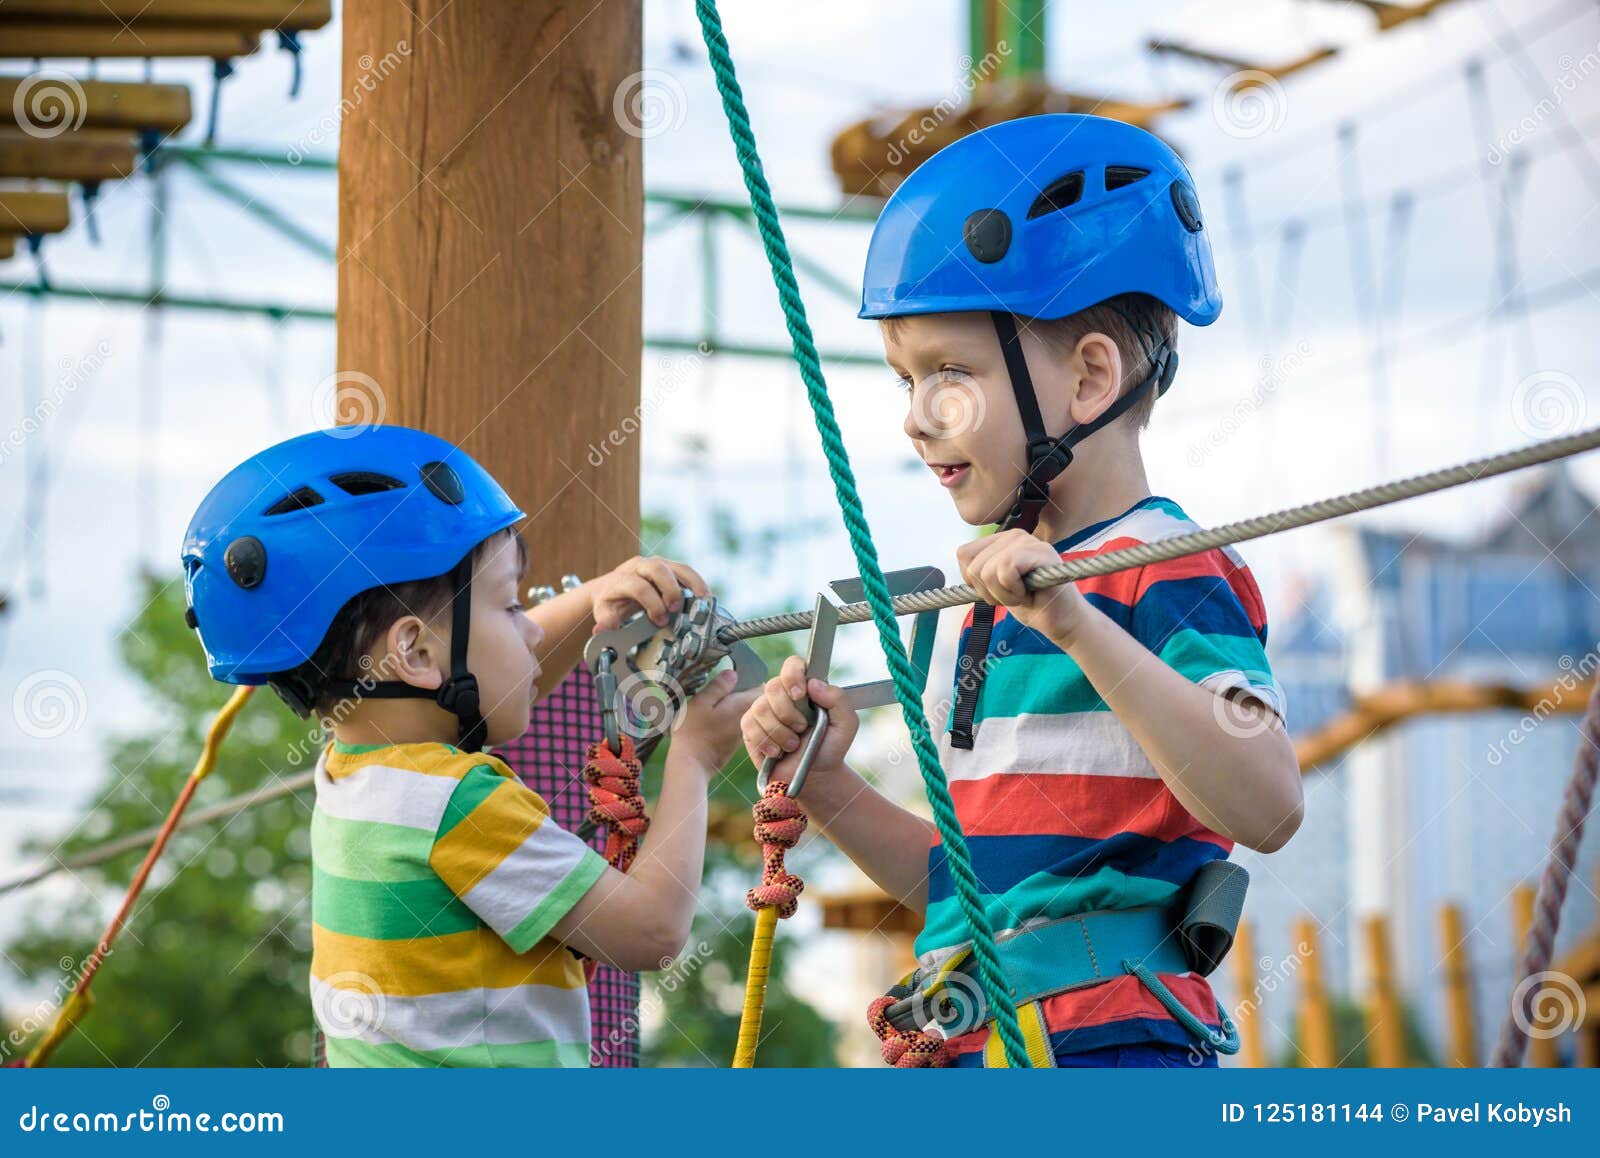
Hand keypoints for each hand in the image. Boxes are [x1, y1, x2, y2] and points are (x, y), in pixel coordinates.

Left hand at [590, 555, 710, 631]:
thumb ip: (605, 621)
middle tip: (675, 609)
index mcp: (622, 579)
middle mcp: (639, 567)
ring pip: (676, 566)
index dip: (651, 603)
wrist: (611, 587)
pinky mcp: (669, 568)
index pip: (638, 586)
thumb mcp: (604, 612)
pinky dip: (697, 582)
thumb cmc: (610, 602)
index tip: (659, 620)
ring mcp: (656, 565)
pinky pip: (686, 571)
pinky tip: (706, 596)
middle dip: (669, 589)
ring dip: (691, 582)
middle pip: (657, 568)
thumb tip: (602, 631)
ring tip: (703, 600)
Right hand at [672, 669, 759, 770]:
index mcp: (741, 706)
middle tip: (729, 688)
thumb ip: (718, 687)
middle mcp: (747, 719)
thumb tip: (733, 673)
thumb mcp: (700, 702)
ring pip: (749, 714)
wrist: (692, 765)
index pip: (761, 687)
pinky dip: (733, 720)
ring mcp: (742, 733)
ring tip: (721, 703)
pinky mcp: (735, 743)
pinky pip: (741, 725)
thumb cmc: (693, 731)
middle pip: (756, 701)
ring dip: (740, 707)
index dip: (754, 679)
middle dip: (748, 693)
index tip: (740, 677)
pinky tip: (717, 720)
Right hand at [741, 655, 860, 786]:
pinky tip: (777, 752)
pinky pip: (750, 726)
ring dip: (780, 733)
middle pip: (773, 687)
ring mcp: (764, 709)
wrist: (814, 777)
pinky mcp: (750, 727)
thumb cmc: (829, 748)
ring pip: (761, 709)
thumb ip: (838, 700)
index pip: (793, 664)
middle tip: (801, 729)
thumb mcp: (846, 725)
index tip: (799, 695)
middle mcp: (782, 695)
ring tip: (793, 745)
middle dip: (788, 713)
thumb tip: (813, 683)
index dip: (793, 675)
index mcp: (805, 687)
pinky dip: (766, 742)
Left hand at [957, 528, 1093, 646]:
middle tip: (1014, 595)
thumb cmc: (1031, 603)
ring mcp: (1029, 541)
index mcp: (1001, 541)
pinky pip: (1006, 570)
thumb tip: (963, 563)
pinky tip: (1030, 592)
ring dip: (1003, 594)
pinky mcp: (1042, 552)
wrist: (1061, 620)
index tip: (996, 590)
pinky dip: (1013, 591)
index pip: (964, 554)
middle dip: (990, 592)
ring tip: (1023, 594)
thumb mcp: (995, 587)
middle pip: (973, 567)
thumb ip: (980, 572)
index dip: (973, 581)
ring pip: (988, 571)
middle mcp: (1014, 535)